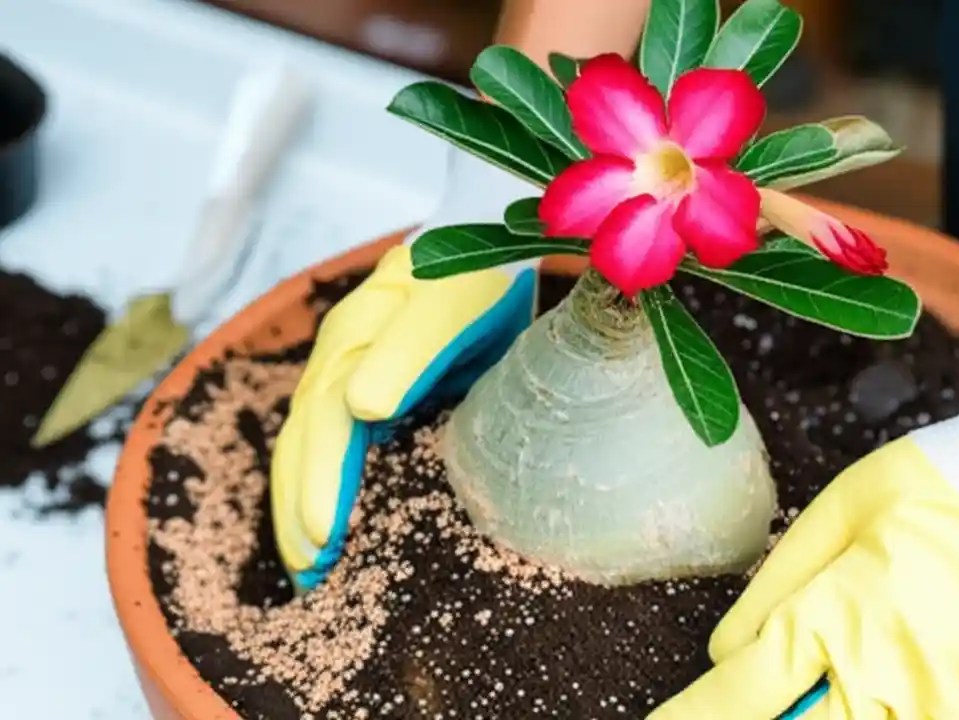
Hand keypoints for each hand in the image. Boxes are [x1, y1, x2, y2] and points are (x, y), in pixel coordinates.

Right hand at [271, 243, 534, 589]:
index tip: (324, 530)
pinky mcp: (346, 383)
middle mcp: (341, 352)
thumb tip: (363, 406)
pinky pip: (315, 441)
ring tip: (304, 569)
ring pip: (303, 441)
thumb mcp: (454, 306)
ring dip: (296, 503)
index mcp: (365, 332)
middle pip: (310, 434)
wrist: (481, 245)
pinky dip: (307, 489)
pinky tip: (312, 539)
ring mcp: (340, 366)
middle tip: (312, 566)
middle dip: (305, 501)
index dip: (326, 474)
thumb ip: (413, 350)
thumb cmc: (476, 280)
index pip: (333, 413)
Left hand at [652, 350, 958, 719]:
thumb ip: (775, 588)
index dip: (693, 716)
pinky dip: (865, 713)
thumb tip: (726, 651)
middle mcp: (886, 674)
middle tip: (727, 709)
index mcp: (840, 616)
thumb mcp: (839, 513)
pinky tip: (847, 691)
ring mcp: (938, 701)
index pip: (745, 693)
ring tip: (790, 694)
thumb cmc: (934, 482)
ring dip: (813, 717)